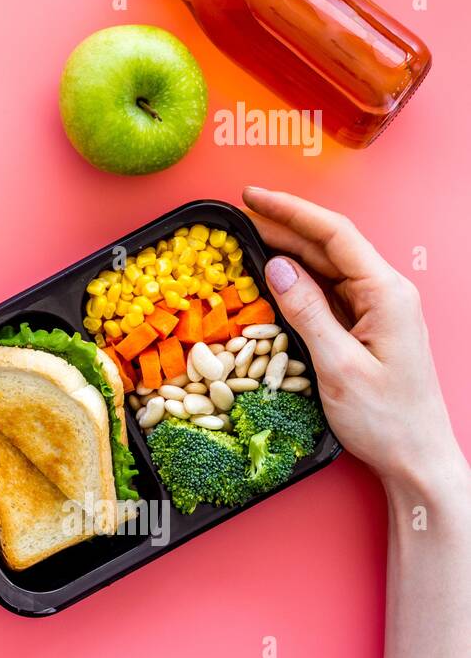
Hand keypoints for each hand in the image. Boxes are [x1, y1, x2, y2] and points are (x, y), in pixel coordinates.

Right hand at [243, 187, 463, 490]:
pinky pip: (328, 293)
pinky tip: (273, 279)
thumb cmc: (386, 419)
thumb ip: (307, 312)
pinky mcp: (367, 329)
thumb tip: (277, 266)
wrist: (417, 459)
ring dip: (289, 252)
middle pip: (329, 246)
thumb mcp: (338, 366)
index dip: (290, 211)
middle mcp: (385, 294)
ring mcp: (377, 311)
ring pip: (327, 268)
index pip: (334, 234)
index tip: (252, 198)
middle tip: (239, 215)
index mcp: (386, 294)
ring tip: (248, 239)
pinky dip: (297, 282)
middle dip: (284, 226)